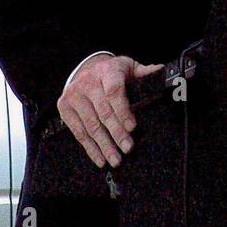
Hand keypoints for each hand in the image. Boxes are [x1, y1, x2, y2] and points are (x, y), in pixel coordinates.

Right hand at [57, 54, 162, 168]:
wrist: (85, 69)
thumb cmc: (112, 73)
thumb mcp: (129, 67)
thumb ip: (145, 73)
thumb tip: (162, 72)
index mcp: (107, 71)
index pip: (114, 91)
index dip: (122, 110)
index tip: (132, 127)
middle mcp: (87, 82)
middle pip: (103, 111)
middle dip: (116, 132)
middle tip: (128, 148)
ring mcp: (74, 95)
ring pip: (91, 125)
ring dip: (104, 145)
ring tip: (116, 159)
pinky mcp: (64, 107)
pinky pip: (78, 132)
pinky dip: (90, 148)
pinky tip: (100, 159)